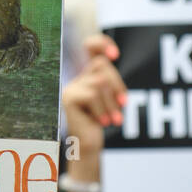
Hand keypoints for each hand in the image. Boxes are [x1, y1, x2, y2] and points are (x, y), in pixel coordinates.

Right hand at [61, 33, 125, 180]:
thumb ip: (110, 80)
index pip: (90, 46)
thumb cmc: (105, 122)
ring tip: (115, 119)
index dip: (101, 43)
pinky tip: (103, 122)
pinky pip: (92, 94)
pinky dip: (102, 109)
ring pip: (99, 81)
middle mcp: (78, 78)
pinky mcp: (68, 98)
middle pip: (101, 65)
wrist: (91, 147)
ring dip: (111, 102)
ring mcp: (71, 88)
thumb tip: (109, 59)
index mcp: (89, 75)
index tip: (116, 55)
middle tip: (123, 104)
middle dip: (117, 84)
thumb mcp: (112, 98)